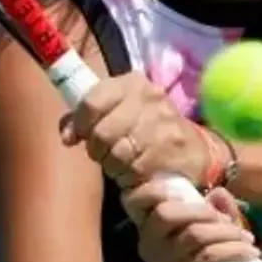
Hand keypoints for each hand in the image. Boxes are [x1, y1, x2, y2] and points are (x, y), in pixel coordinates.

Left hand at [59, 72, 211, 188]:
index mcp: (130, 83)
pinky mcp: (172, 147)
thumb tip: (66, 136)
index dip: (79, 124)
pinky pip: (134, 171)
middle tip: (105, 155)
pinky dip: (130, 178)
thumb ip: (85, 117)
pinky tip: (137, 173)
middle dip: (97, 151)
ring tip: (123, 164)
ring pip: (117, 155)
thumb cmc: (145, 129)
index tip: (80, 136)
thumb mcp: (117, 112)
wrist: (194, 148)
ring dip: (114, 167)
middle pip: (101, 133)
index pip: (91, 101)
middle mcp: (148, 97)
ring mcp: (162, 121)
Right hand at [122, 180, 260, 261]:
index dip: (154, 190)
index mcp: (147, 223)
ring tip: (245, 236)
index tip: (183, 191)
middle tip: (224, 218)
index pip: (134, 200)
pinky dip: (234, 249)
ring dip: (226, 231)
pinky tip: (249, 250)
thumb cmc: (198, 251)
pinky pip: (210, 255)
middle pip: (166, 213)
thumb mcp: (203, 224)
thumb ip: (211, 206)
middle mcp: (149, 241)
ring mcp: (163, 260)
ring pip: (194, 234)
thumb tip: (219, 193)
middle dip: (201, 210)